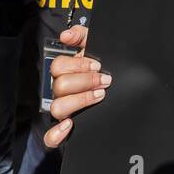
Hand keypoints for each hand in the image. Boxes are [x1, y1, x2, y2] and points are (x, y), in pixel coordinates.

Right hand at [42, 26, 110, 147]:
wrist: (122, 93)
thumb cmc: (102, 70)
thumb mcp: (95, 48)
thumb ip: (82, 36)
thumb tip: (65, 35)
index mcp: (65, 73)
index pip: (59, 66)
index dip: (79, 65)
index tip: (98, 65)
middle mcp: (60, 92)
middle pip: (60, 86)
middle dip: (85, 82)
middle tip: (104, 81)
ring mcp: (62, 111)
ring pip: (57, 108)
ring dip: (80, 101)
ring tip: (99, 96)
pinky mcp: (64, 130)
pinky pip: (51, 137)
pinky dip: (56, 134)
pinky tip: (70, 125)